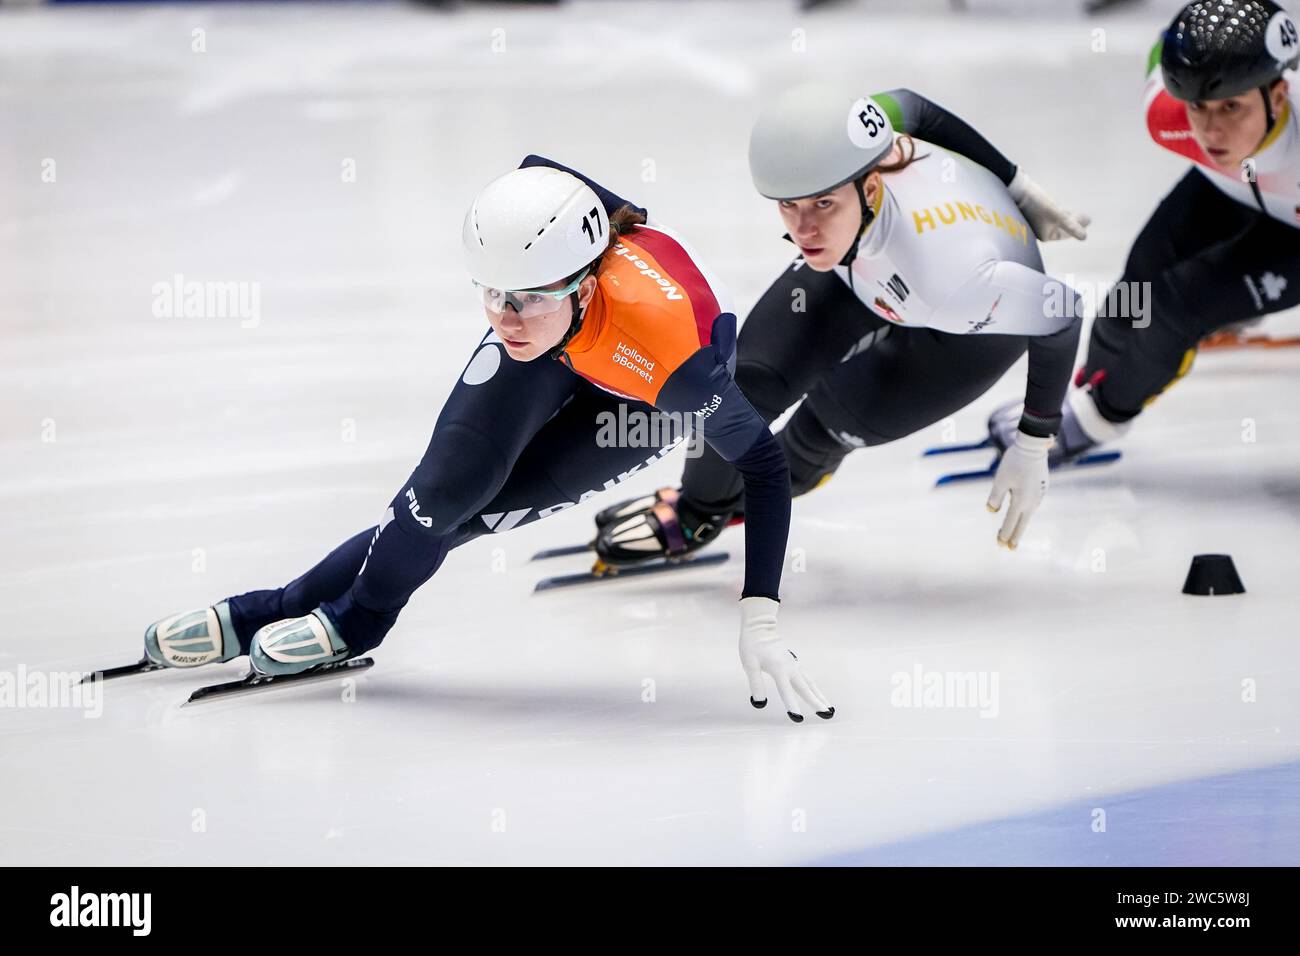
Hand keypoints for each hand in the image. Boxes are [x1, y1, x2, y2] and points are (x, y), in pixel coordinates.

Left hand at [738, 596, 833, 722]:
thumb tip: (759, 704)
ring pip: (810, 684)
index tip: (798, 719)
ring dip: (819, 696)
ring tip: (829, 709)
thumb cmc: (752, 645)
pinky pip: (807, 678)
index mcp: (778, 669)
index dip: (792, 706)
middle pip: (806, 688)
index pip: (786, 691)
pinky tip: (818, 695)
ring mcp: (794, 665)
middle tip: (828, 715)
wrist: (760, 626)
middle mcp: (790, 668)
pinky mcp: (795, 664)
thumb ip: (756, 684)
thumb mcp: (749, 665)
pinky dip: (814, 689)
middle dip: (816, 702)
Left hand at [987, 430, 1052, 548]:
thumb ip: (995, 497)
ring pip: (1028, 514)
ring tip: (1013, 533)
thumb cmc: (1014, 462)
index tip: (1000, 544)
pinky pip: (1032, 505)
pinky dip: (1025, 513)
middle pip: (1022, 523)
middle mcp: (1032, 501)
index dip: (1005, 534)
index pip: (1011, 523)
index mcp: (1021, 501)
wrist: (1033, 447)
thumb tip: (991, 511)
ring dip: (1020, 524)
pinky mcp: (1041, 489)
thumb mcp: (1000, 480)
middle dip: (1014, 536)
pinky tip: (1021, 514)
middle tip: (1009, 548)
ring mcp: (1038, 495)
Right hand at [1008, 169, 1089, 241]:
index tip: (1088, 221)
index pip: (1065, 234)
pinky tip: (1058, 209)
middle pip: (1060, 229)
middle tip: (1085, 219)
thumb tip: (1084, 237)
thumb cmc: (1037, 203)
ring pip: (1054, 223)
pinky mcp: (1032, 214)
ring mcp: (1035, 223)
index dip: (1077, 228)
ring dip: (1064, 219)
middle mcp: (1039, 232)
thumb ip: (1072, 226)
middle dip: (1072, 224)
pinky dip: (1056, 214)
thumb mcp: (1058, 214)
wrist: (1018, 190)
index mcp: (1045, 235)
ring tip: (1073, 214)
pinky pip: (1048, 217)